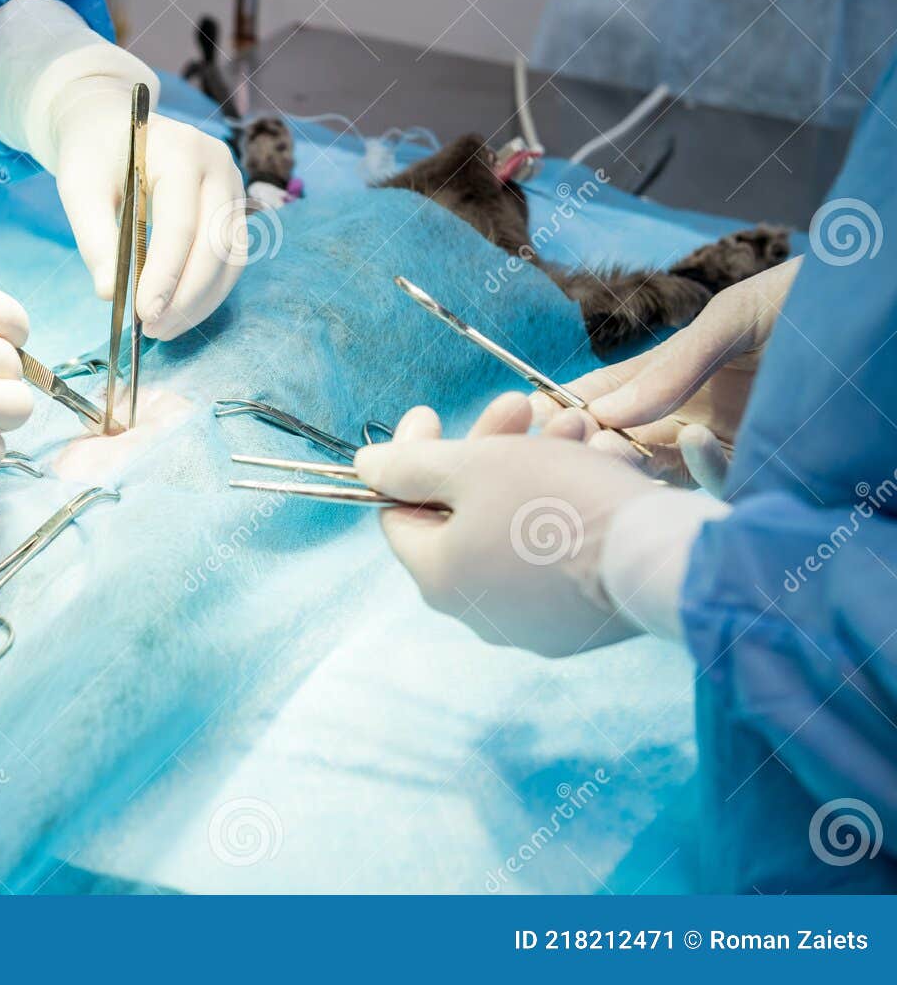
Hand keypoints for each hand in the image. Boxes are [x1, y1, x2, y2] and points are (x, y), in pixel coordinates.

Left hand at [49, 80, 246, 340]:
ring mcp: (232, 186)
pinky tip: (179, 313)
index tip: (146, 314)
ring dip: (201, 301)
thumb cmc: (93, 155)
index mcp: (181, 150)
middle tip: (154, 331)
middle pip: (215, 244)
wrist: (111, 126)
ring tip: (164, 330)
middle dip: (186, 295)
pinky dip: (208, 292)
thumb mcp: (80, 188)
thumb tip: (110, 294)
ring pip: (231, 258)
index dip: (166, 274)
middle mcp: (218, 165)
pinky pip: (231, 259)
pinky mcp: (233, 209)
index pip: (181, 223)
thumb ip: (94, 238)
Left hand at [352, 396, 665, 655]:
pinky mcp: (581, 621)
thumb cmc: (558, 506)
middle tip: (519, 405)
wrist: (664, 562)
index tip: (432, 413)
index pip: (397, 510)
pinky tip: (602, 463)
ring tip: (577, 426)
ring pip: (517, 525)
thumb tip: (363, 467)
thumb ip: (410, 465)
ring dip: (538, 465)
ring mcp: (531, 622)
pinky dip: (571, 504)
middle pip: (463, 513)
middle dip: (490, 449)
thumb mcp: (475, 467)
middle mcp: (476, 612)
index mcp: (437, 578)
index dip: (411, 454)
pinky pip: (560, 552)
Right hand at [533, 257, 799, 490]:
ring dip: (631, 472)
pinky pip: (716, 491)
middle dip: (586, 455)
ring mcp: (723, 449)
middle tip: (576, 450)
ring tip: (619, 449)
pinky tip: (698, 443)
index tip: (523, 426)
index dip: (554, 416)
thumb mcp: (734, 319)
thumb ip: (671, 365)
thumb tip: (603, 414)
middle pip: (613, 451)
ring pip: (656, 481)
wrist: (882, 315)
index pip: (591, 403)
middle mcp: (686, 420)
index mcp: (666, 379)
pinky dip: (699, 474)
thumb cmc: (814, 301)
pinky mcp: (763, 472)